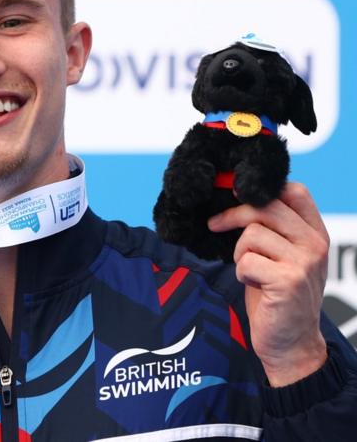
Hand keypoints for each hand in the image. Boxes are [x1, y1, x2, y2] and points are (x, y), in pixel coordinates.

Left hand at [209, 182, 328, 385]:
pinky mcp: (289, 280)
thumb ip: (271, 228)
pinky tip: (253, 284)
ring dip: (239, 253)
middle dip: (233, 215)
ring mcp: (304, 262)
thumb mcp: (281, 256)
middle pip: (266, 207)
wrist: (291, 342)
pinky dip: (241, 272)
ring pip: (252, 234)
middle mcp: (316, 244)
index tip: (235, 194)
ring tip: (250, 270)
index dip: (260, 189)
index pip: (295, 191)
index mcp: (316, 233)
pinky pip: (246, 260)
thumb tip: (234, 192)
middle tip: (215, 224)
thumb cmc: (277, 296)